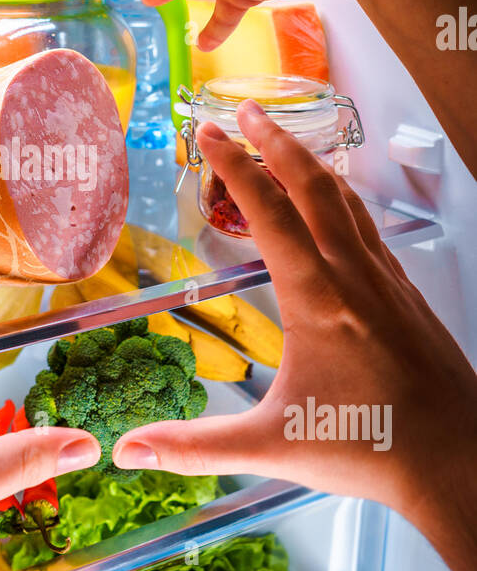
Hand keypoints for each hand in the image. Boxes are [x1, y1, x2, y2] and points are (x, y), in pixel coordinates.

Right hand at [113, 102, 476, 570]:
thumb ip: (195, 445)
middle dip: (275, 141)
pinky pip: (369, 229)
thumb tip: (126, 449)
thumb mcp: (273, 447)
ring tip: (284, 141)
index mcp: (318, 301)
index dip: (234, 167)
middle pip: (312, 187)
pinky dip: (342, 201)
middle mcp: (355, 277)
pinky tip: (335, 209)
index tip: (209, 132)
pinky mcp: (406, 295)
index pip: (268, 214)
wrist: (458, 460)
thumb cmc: (370, 452)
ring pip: (346, 202)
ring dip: (311, 164)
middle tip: (246, 109)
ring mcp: (386, 281)